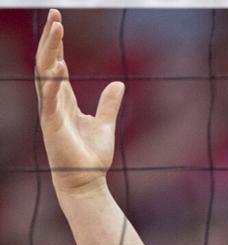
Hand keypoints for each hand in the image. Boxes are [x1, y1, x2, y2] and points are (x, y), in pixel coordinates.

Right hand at [35, 9, 124, 196]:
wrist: (86, 181)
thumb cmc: (91, 156)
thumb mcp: (105, 124)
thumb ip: (108, 103)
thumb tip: (118, 84)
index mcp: (63, 99)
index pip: (56, 64)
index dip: (57, 44)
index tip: (59, 22)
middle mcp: (53, 101)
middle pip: (48, 62)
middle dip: (51, 39)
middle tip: (55, 15)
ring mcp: (50, 111)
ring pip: (45, 74)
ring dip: (50, 51)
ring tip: (56, 29)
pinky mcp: (52, 124)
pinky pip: (50, 98)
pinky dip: (53, 81)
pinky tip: (58, 65)